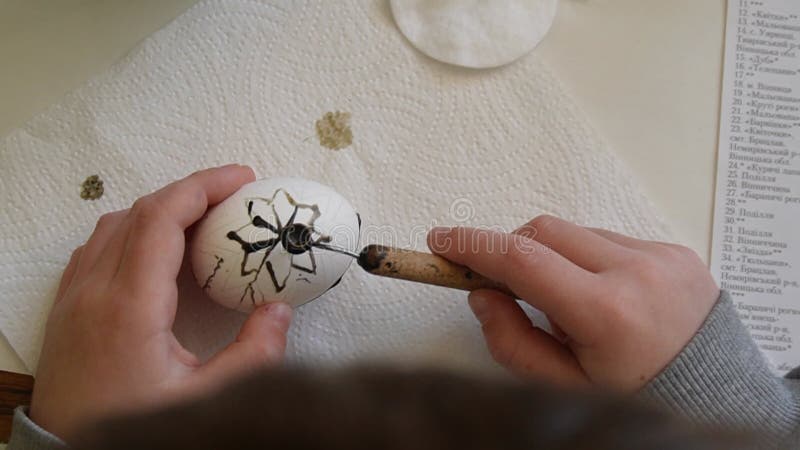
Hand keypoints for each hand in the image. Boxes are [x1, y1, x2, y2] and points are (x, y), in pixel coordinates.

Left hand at [30, 165, 292, 440]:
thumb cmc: (134, 431)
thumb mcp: (205, 401)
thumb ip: (253, 355)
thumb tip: (279, 310)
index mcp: (128, 306)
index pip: (162, 218)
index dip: (204, 187)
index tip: (242, 179)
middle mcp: (93, 291)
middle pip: (140, 212)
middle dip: (191, 191)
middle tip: (235, 193)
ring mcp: (73, 298)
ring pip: (114, 225)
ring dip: (160, 210)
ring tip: (203, 219)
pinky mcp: (67, 310)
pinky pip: (97, 248)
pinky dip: (133, 232)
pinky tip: (159, 251)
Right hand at [428, 215, 718, 390]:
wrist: (716, 401)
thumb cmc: (640, 401)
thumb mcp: (566, 389)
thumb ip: (513, 342)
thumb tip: (483, 295)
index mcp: (607, 313)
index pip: (521, 259)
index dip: (472, 245)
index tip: (442, 240)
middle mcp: (638, 273)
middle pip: (545, 232)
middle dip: (512, 250)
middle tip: (502, 285)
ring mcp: (661, 257)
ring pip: (578, 234)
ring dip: (556, 259)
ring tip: (572, 308)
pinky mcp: (676, 252)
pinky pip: (612, 240)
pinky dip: (591, 261)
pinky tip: (604, 298)